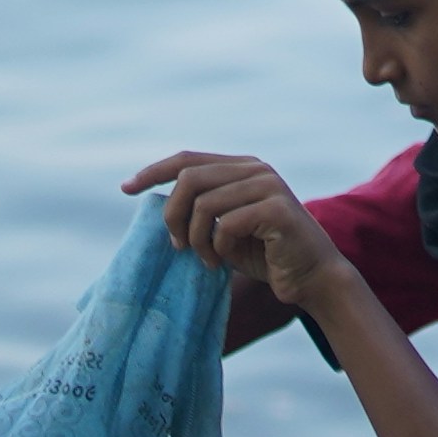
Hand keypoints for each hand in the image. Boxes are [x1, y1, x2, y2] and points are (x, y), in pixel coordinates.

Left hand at [127, 149, 339, 310]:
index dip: (153, 171)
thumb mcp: (225, 228)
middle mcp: (255, 169)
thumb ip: (200, 211)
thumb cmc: (265, 255)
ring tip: (205, 259)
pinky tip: (223, 261)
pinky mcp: (277, 208)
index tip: (126, 188)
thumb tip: (156, 203)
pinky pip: (226, 224)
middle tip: (177, 246)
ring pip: (204, 203)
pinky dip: (216, 248)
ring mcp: (268, 185)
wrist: (311, 277)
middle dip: (172, 216)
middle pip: (189, 178)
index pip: (187, 159)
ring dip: (195, 238)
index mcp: (241, 167)